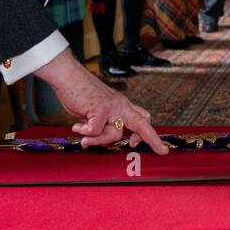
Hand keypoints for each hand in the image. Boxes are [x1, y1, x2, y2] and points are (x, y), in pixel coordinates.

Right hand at [33, 50, 169, 153]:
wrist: (68, 77)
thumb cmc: (79, 93)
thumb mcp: (94, 111)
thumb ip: (101, 125)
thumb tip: (99, 141)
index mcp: (121, 105)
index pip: (142, 118)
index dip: (148, 133)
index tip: (151, 145)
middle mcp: (120, 105)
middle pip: (142, 123)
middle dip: (152, 139)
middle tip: (162, 151)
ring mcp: (112, 106)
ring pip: (114, 134)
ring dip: (97, 140)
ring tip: (84, 138)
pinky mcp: (100, 108)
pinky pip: (95, 131)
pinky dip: (84, 132)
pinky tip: (77, 126)